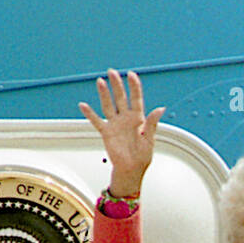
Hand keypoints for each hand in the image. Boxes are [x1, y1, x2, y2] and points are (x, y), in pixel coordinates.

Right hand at [79, 69, 164, 196]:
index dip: (134, 87)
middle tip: (112, 72)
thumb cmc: (142, 156)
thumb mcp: (150, 140)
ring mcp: (115, 124)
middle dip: (117, 85)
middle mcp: (125, 119)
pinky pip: (97, 121)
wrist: (131, 170)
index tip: (132, 75)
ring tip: (100, 81)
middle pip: (120, 98)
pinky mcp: (106, 132)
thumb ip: (153, 123)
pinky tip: (83, 105)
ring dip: (104, 94)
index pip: (136, 99)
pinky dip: (90, 114)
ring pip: (108, 105)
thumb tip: (160, 108)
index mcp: (138, 119)